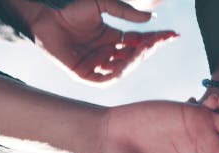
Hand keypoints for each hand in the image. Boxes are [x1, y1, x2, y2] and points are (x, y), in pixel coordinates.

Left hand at [7, 0, 177, 82]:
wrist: (45, 17)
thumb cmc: (71, 9)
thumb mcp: (102, 5)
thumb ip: (125, 12)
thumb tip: (150, 19)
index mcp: (112, 38)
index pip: (139, 41)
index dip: (156, 39)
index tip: (172, 35)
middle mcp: (106, 53)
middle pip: (134, 55)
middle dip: (148, 49)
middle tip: (158, 41)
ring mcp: (96, 64)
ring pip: (123, 67)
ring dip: (134, 59)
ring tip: (143, 48)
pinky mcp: (84, 75)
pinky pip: (105, 79)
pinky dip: (116, 73)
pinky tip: (126, 62)